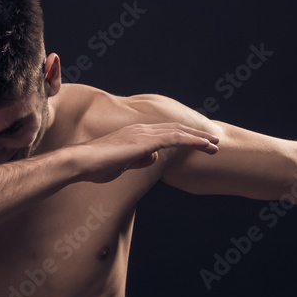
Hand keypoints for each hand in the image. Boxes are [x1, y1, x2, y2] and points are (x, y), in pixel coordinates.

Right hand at [69, 123, 218, 183]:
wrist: (81, 162)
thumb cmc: (95, 166)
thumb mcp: (121, 165)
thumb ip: (137, 160)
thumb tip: (151, 157)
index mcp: (134, 134)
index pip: (164, 132)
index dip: (182, 136)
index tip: (196, 143)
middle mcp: (141, 129)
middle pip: (175, 129)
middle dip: (195, 135)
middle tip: (213, 141)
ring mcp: (144, 133)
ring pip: (179, 132)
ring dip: (199, 138)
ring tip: (215, 145)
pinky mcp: (147, 141)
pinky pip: (176, 139)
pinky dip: (193, 141)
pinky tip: (206, 145)